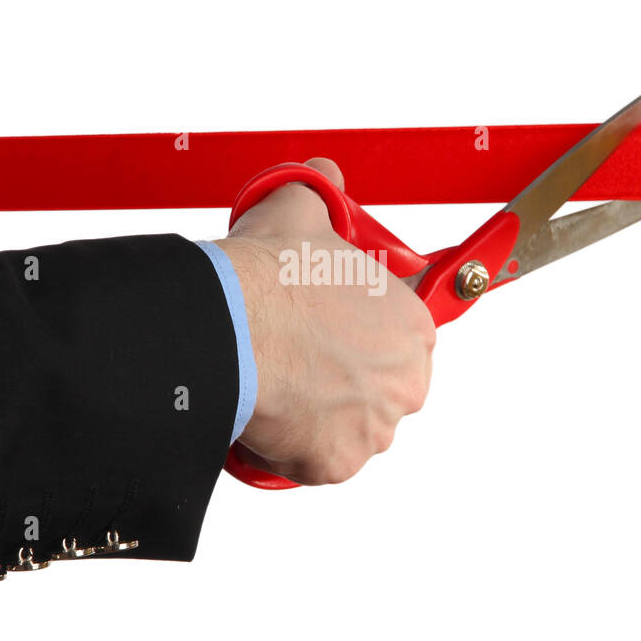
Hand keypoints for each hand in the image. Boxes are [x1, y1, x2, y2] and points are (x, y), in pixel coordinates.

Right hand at [215, 158, 434, 484]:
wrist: (227, 327)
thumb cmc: (270, 276)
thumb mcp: (302, 213)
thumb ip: (321, 192)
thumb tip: (324, 175)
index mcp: (414, 327)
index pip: (400, 343)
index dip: (361, 339)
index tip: (331, 338)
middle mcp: (408, 383)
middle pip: (379, 391)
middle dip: (342, 382)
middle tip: (297, 361)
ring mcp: (374, 429)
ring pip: (348, 429)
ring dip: (317, 417)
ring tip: (276, 386)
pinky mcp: (337, 465)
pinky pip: (316, 463)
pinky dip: (291, 450)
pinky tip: (267, 417)